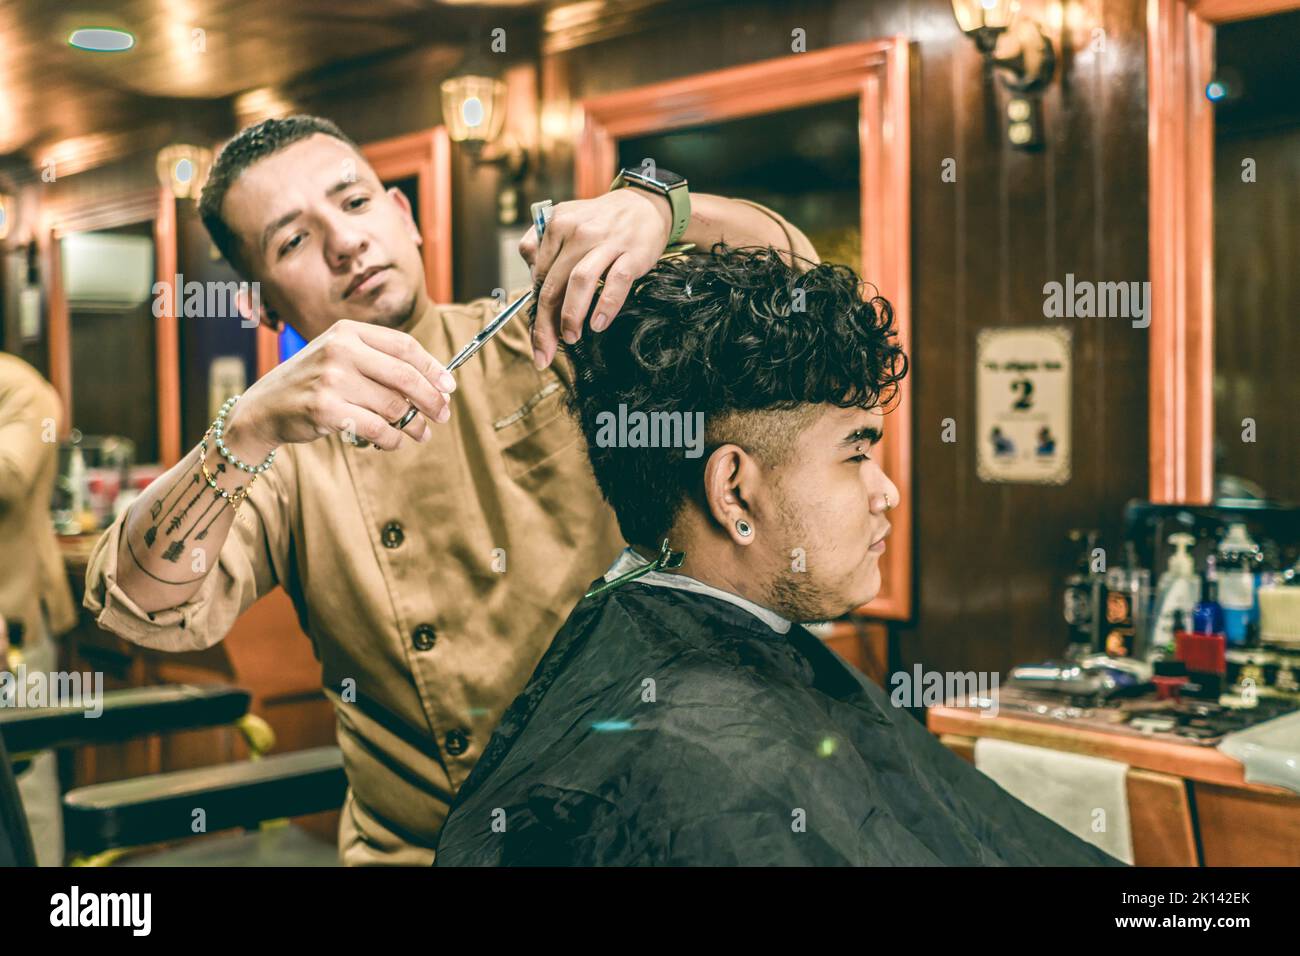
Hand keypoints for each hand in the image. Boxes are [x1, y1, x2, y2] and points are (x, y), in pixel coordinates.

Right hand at [223, 320, 456, 455]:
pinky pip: (377, 429)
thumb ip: (379, 363)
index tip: (449, 386)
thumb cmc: (313, 384)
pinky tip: (394, 442)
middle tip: (444, 414)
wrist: (264, 407)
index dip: (433, 368)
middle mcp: (340, 350)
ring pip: (394, 406)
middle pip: (405, 376)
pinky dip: (392, 439)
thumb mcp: (340, 358)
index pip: (404, 346)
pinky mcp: (326, 410)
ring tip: (421, 433)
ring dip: (414, 424)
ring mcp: (332, 379)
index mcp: (348, 332)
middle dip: (431, 398)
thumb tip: (435, 384)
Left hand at [519, 187, 670, 368]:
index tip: (537, 334)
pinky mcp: (632, 253)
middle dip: (546, 324)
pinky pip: (616, 282)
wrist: (645, 204)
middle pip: (553, 284)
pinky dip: (606, 306)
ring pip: (579, 283)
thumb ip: (542, 246)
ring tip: (571, 338)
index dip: (535, 310)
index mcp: (556, 225)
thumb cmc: (602, 221)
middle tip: (545, 351)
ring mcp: (606, 242)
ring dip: (571, 316)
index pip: (538, 275)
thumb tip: (531, 279)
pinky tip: (598, 324)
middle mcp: (578, 231)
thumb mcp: (567, 221)